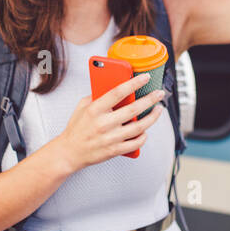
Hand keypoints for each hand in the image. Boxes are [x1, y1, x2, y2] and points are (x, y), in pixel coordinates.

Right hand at [53, 72, 168, 170]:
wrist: (70, 152)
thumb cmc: (76, 129)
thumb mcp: (82, 106)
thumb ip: (97, 96)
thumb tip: (113, 86)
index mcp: (95, 110)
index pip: (118, 92)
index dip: (134, 83)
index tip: (145, 78)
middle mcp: (104, 124)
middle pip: (134, 109)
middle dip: (150, 99)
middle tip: (159, 94)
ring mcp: (111, 138)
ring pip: (139, 127)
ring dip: (152, 117)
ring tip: (158, 110)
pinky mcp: (115, 150)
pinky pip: (135, 143)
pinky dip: (144, 136)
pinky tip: (146, 130)